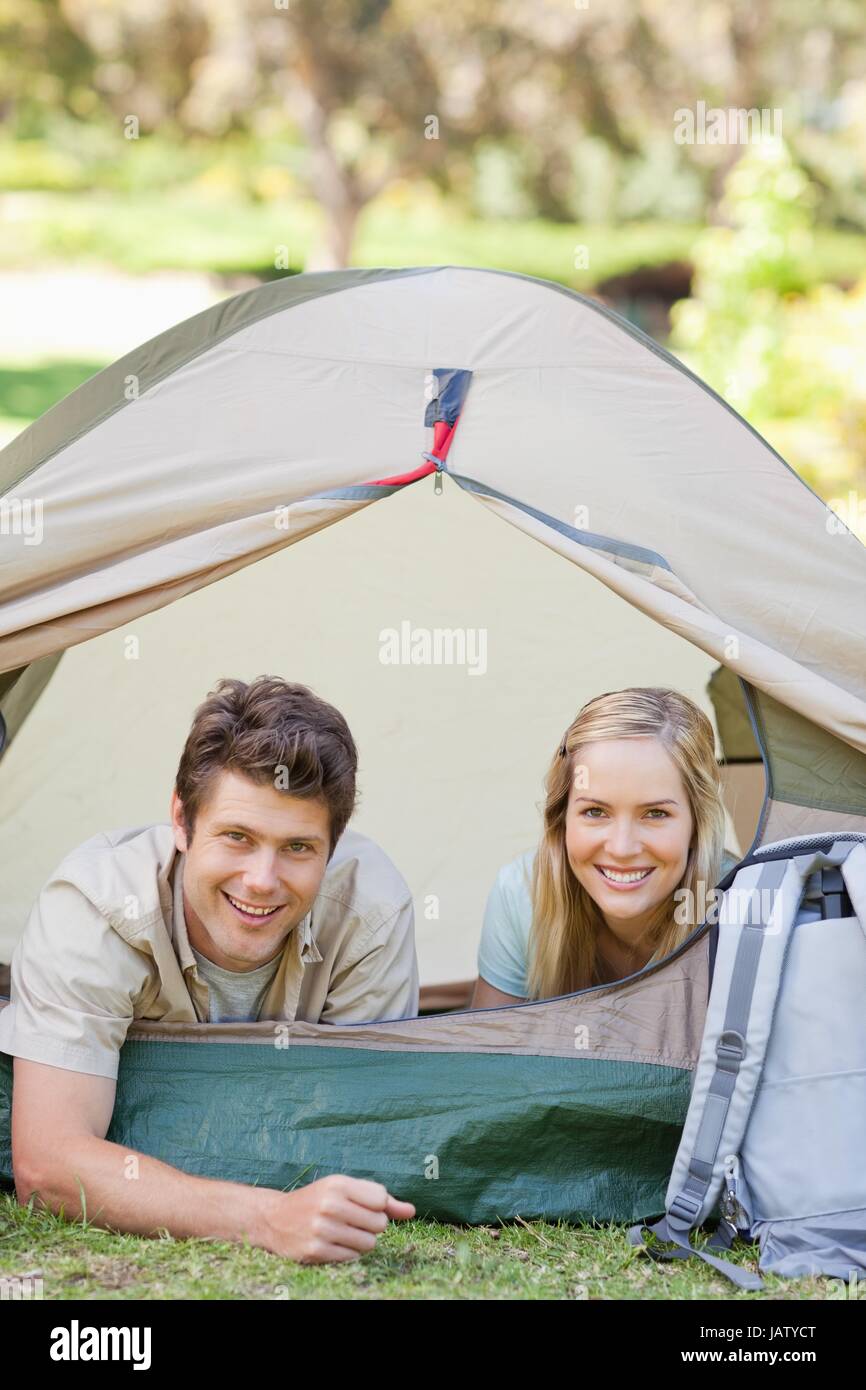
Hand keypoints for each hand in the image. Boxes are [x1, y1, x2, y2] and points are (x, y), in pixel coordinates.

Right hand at [256, 1174, 414, 1262]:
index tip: (362, 1206)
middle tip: (353, 1221)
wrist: (274, 1219)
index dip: (377, 1206)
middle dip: (371, 1225)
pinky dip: (348, 1252)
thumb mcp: (345, 1190)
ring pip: (369, 1243)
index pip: (381, 1199)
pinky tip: (333, 1243)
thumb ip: (380, 1199)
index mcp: (338, 1184)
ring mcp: (322, 1229)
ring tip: (344, 1232)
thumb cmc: (317, 1201)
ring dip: (362, 1241)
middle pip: (379, 1224)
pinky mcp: (316, 1251)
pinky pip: (353, 1257)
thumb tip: (412, 1211)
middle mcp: (330, 1205)